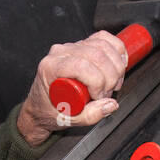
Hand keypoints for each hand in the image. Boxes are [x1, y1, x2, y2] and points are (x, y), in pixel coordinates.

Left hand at [17, 31, 127, 145]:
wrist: (41, 106)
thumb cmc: (49, 110)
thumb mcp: (67, 120)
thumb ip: (90, 116)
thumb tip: (110, 104)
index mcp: (51, 68)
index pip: (81, 65)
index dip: (97, 81)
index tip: (99, 96)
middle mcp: (59, 53)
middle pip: (96, 55)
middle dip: (110, 77)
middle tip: (107, 94)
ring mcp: (71, 47)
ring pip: (103, 46)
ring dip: (116, 67)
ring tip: (112, 84)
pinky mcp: (81, 45)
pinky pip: (103, 39)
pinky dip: (116, 50)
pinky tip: (118, 65)